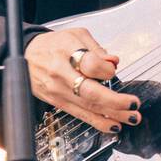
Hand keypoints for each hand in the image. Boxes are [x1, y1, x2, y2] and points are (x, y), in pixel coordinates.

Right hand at [24, 28, 141, 133]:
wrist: (26, 55)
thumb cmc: (53, 44)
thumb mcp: (76, 35)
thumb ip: (97, 48)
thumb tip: (114, 62)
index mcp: (66, 51)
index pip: (91, 64)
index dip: (107, 69)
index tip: (113, 69)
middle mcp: (61, 73)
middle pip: (90, 91)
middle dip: (115, 101)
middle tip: (133, 104)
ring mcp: (58, 90)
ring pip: (88, 107)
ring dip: (112, 115)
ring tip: (131, 117)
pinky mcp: (57, 102)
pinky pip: (80, 115)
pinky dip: (98, 122)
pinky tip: (112, 124)